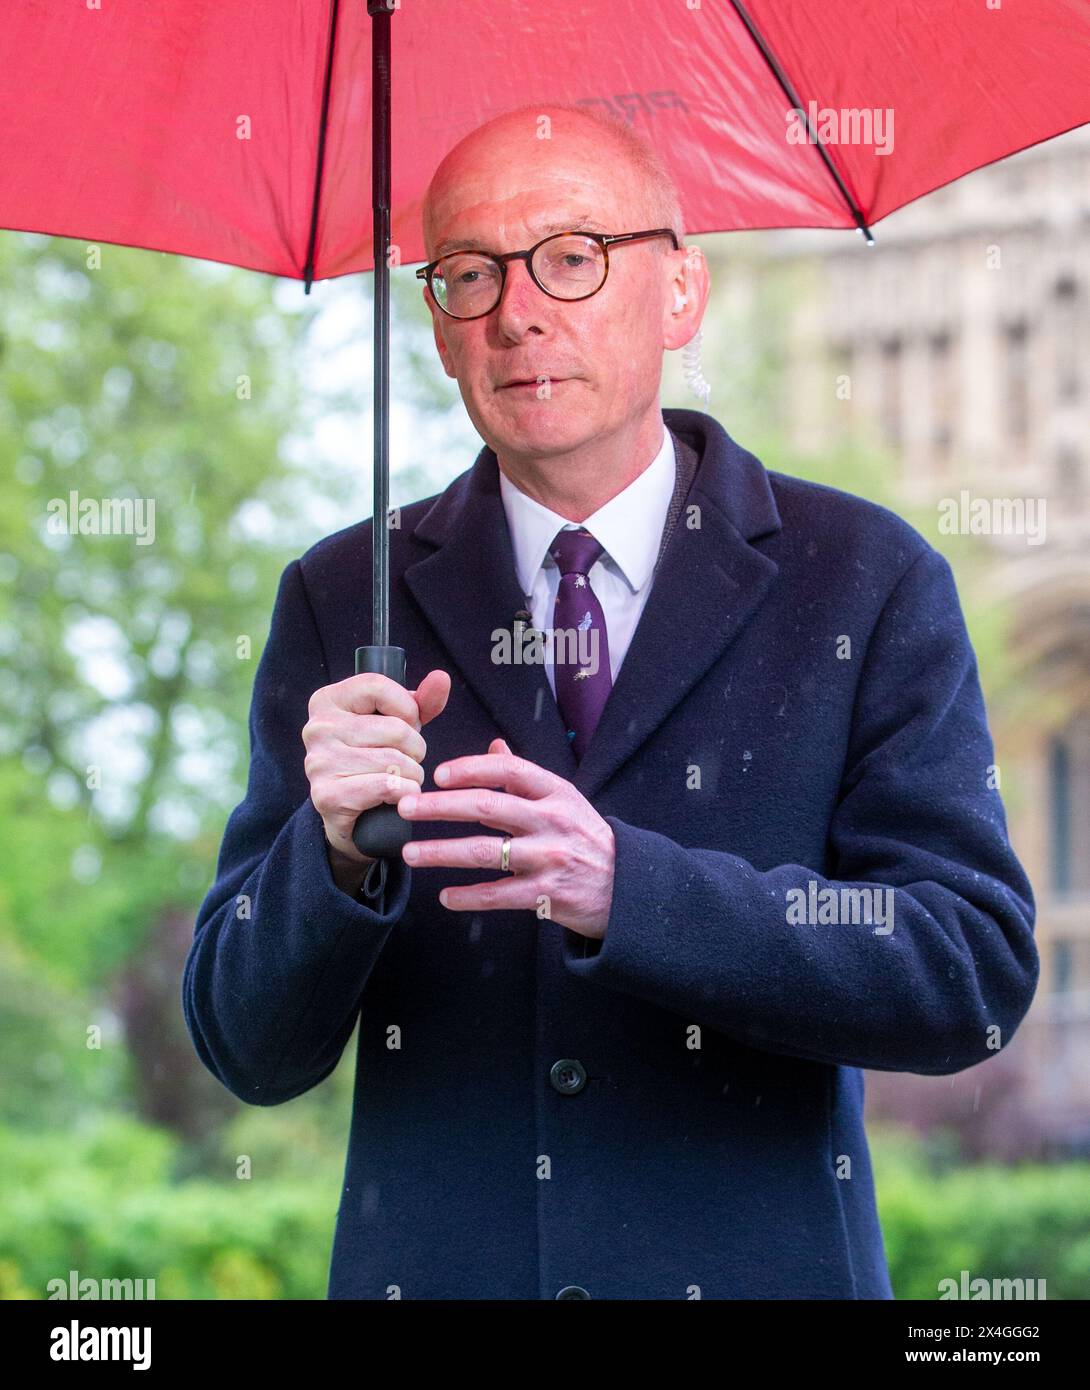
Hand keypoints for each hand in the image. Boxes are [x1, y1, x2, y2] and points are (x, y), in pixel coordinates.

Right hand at [303, 668, 450, 869]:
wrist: (350, 814)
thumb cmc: (375, 758)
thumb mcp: (396, 723)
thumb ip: (420, 702)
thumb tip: (441, 677)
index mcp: (328, 700)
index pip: (378, 686)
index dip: (407, 708)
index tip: (408, 725)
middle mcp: (317, 728)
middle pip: (395, 729)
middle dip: (415, 749)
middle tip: (405, 760)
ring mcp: (319, 762)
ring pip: (395, 760)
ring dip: (412, 774)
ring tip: (399, 778)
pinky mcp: (327, 796)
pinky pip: (387, 786)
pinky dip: (404, 793)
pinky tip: (396, 796)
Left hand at [396, 737, 615, 938]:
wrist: (628, 888)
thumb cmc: (586, 839)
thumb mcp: (565, 800)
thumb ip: (526, 777)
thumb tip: (492, 748)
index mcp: (556, 793)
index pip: (508, 771)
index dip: (470, 769)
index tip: (438, 774)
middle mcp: (553, 822)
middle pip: (488, 808)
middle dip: (440, 806)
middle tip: (405, 807)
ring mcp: (550, 859)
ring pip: (486, 853)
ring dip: (442, 852)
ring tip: (411, 853)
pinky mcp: (548, 895)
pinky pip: (499, 896)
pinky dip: (468, 897)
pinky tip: (445, 897)